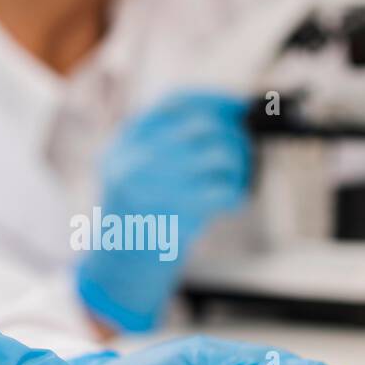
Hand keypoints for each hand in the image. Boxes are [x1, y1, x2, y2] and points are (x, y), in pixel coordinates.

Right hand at [77, 91, 250, 331]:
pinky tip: (232, 200)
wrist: (122, 264)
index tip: (234, 106)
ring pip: (220, 155)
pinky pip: (226, 190)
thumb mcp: (132, 165)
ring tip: (236, 177)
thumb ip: (166, 138)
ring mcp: (156, 186)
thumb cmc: (139, 212)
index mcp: (124, 143)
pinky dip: (237, 193)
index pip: (174, 103)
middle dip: (231, 135)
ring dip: (239, 165)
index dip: (211, 100)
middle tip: (242, 147)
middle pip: (202, 126)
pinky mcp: (179, 213)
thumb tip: (228, 113)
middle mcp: (136, 160)